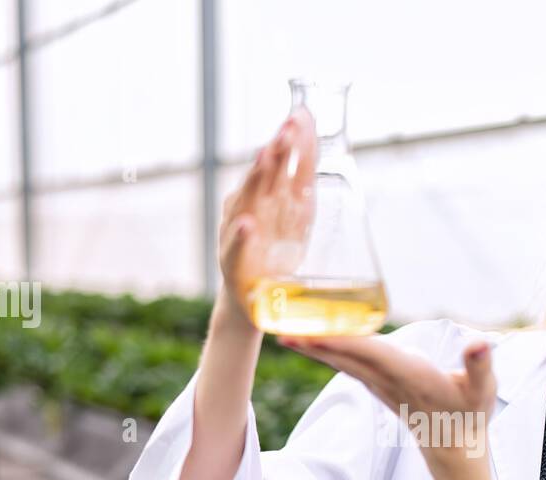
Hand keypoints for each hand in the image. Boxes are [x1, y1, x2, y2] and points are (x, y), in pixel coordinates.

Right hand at [217, 106, 318, 327]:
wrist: (253, 298)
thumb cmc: (274, 251)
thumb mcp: (296, 212)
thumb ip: (301, 176)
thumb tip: (311, 133)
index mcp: (268, 195)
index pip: (282, 162)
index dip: (293, 140)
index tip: (303, 114)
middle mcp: (251, 206)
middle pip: (265, 174)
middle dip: (277, 149)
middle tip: (289, 125)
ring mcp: (239, 231)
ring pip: (247, 201)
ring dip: (257, 178)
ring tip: (266, 155)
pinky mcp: (234, 261)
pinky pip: (236, 246)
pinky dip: (241, 235)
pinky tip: (246, 224)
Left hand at [280, 334, 497, 477]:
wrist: (454, 446)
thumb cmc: (469, 413)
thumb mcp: (483, 390)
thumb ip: (480, 365)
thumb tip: (480, 343)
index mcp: (410, 376)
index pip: (372, 355)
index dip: (344, 342)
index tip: (315, 333)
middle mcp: (388, 381)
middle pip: (346, 358)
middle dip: (315, 344)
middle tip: (279, 328)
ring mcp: (379, 385)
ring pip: (342, 362)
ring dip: (314, 348)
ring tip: (284, 331)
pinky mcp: (377, 385)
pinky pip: (347, 364)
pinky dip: (326, 351)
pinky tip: (310, 340)